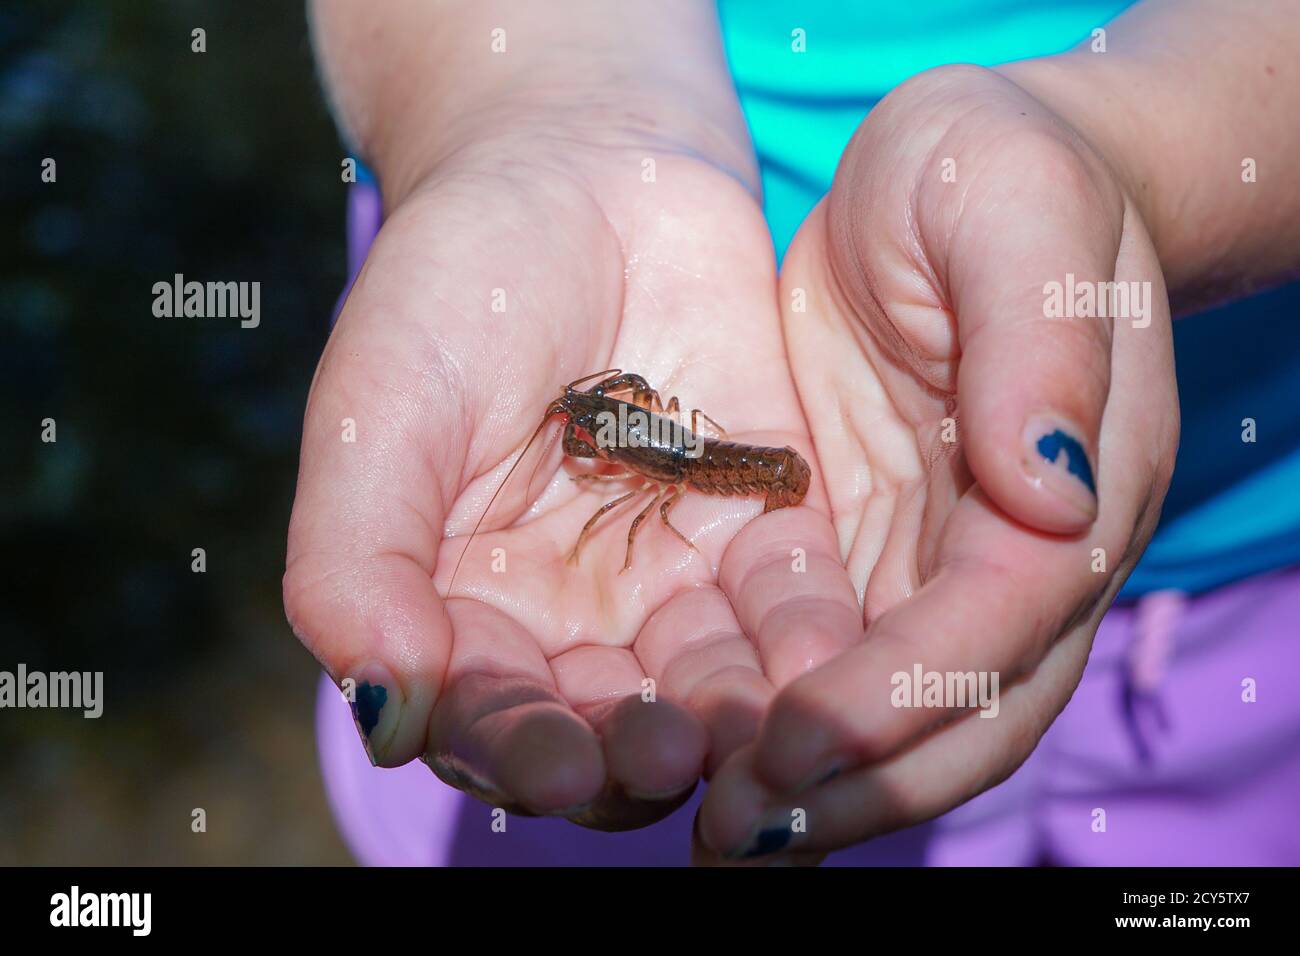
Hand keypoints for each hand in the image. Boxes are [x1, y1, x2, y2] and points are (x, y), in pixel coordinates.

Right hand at [283, 113, 859, 830]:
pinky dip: (807, 632)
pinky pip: (788, 596)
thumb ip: (357, 559)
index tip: (557, 770)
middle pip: (604, 723)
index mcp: (459, 602)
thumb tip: (384, 708)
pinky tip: (827, 657)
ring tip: (761, 729)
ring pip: (704, 680)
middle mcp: (567, 611)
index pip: (484, 713)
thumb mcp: (380, 410)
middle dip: (636, 754)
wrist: (580, 167)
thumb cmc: (454, 286)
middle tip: (670, 759)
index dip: (518, 752)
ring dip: (733, 716)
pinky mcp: (758, 519)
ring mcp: (669, 571)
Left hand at [694, 64, 1178, 861]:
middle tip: (737, 830)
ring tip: (708, 827)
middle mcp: (1016, 553)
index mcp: (1078, 483)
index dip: (906, 690)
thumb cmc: (996, 173)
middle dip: (858, 779)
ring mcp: (937, 561)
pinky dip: (775, 719)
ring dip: (811, 781)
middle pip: (960, 710)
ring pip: (895, 713)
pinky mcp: (862, 550)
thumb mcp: (1015, 212)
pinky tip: (697, 751)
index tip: (799, 737)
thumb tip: (1054, 495)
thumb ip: (1042, 344)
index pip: (1000, 623)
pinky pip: (828, 660)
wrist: (952, 178)